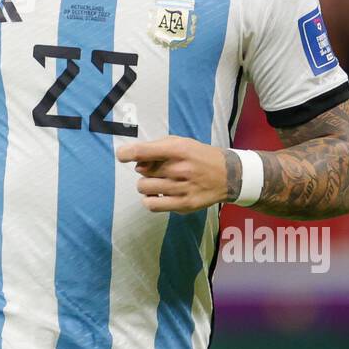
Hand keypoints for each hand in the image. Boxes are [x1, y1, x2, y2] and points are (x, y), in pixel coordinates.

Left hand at [115, 136, 232, 213]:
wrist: (227, 175)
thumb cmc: (198, 156)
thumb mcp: (180, 143)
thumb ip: (157, 148)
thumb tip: (135, 162)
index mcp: (178, 150)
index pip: (144, 151)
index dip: (127, 153)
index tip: (121, 156)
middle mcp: (180, 169)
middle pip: (141, 172)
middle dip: (144, 170)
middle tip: (158, 170)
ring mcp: (182, 188)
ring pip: (143, 188)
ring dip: (146, 185)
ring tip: (159, 182)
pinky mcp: (184, 205)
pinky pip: (152, 205)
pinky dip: (150, 200)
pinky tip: (159, 195)